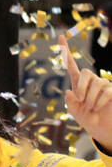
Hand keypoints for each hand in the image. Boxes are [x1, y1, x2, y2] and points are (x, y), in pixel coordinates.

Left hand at [62, 32, 111, 148]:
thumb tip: (71, 91)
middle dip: (82, 88)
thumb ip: (70, 102)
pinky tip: (99, 107)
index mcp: (78, 84)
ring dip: (91, 99)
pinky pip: (106, 91)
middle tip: (82, 101)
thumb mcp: (74, 112)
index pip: (71, 65)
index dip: (66, 52)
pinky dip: (100, 102)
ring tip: (92, 108)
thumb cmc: (88, 119)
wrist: (102, 128)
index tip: (61, 37)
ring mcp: (104, 84)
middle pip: (85, 73)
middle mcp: (91, 81)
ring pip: (96, 84)